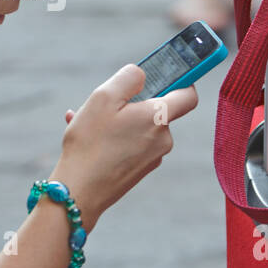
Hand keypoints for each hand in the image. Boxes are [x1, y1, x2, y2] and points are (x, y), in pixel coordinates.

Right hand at [53, 65, 197, 227]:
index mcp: (159, 118)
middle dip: (133, 103)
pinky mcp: (140, 171)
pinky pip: (131, 144)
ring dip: (118, 121)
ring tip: (87, 124)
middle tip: (106, 105)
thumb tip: (143, 75)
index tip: (168, 74)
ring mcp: (152, 158)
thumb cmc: (90, 142)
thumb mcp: (103, 97)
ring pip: (139, 127)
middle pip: (156, 110)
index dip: (182, 81)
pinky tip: (89, 139)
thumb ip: (128, 78)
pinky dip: (114, 138)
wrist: (78, 192)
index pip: (189, 95)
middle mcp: (163, 139)